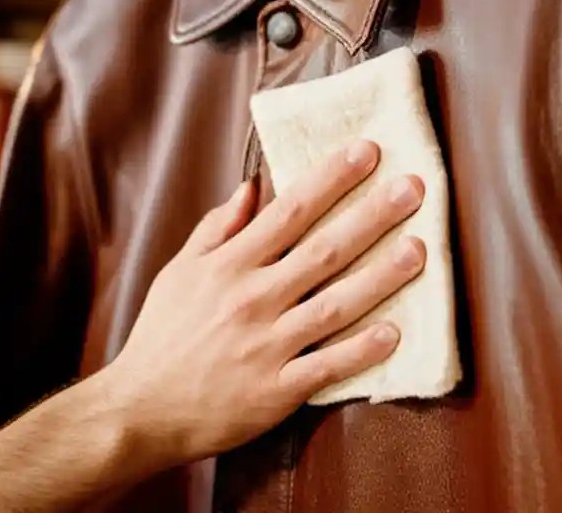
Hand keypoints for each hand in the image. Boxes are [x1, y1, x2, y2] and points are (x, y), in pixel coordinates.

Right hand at [99, 140, 425, 468]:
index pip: (289, 211)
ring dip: (380, 277)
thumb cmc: (163, 336)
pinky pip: (327, 366)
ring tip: (420, 250)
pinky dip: (361, 350)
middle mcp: (252, 299)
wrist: (141, 410)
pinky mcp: (277, 390)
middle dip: (371, 216)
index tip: (366, 151)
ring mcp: (267, 345)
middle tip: (413, 188)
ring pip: (335, 305)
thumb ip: (217, 229)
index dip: (330, 179)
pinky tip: (395, 332)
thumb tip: (251, 187)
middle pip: (323, 250)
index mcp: (229, 265)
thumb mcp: (180, 271)